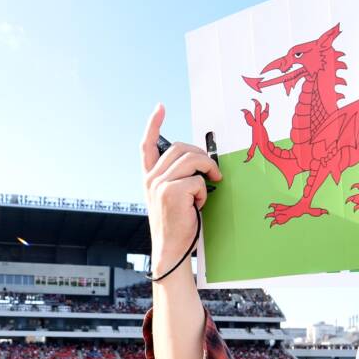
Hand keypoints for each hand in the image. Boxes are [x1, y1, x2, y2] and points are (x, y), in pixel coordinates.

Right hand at [141, 104, 221, 276]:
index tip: (160, 108)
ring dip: (207, 171)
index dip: (153, 124)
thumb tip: (197, 160)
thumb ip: (175, 177)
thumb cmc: (176, 225)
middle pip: (180, 148)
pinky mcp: (171, 193)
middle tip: (212, 171)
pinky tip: (198, 206)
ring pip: (192, 160)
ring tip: (210, 185)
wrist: (171, 251)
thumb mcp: (169, 197)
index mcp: (149, 178)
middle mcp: (151, 179)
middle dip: (201, 155)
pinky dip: (204, 192)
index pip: (146, 145)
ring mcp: (160, 185)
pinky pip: (198, 180)